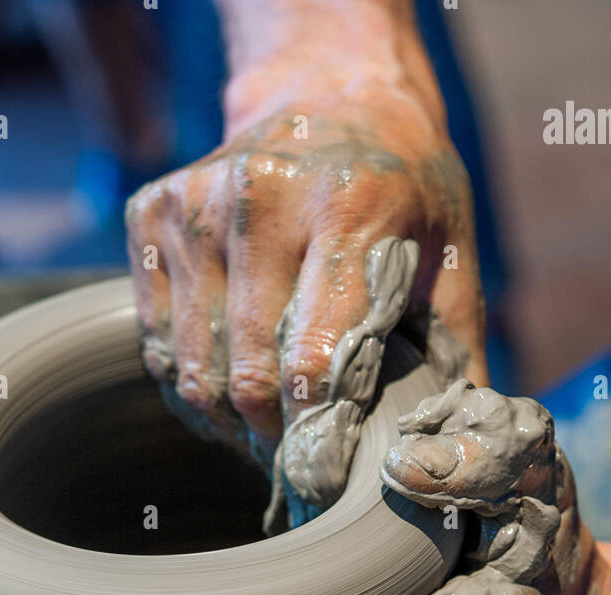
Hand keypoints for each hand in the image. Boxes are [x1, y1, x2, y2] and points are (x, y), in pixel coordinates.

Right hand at [125, 86, 485, 525]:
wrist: (330, 94)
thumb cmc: (403, 191)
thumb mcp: (453, 255)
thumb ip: (455, 352)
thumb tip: (458, 449)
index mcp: (349, 206)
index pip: (311, 360)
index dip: (315, 438)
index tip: (326, 484)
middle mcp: (259, 198)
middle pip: (248, 378)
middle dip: (275, 439)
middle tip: (303, 457)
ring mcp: (196, 205)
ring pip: (194, 371)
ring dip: (230, 421)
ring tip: (268, 428)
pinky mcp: (152, 216)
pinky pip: (158, 345)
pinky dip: (192, 384)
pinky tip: (232, 385)